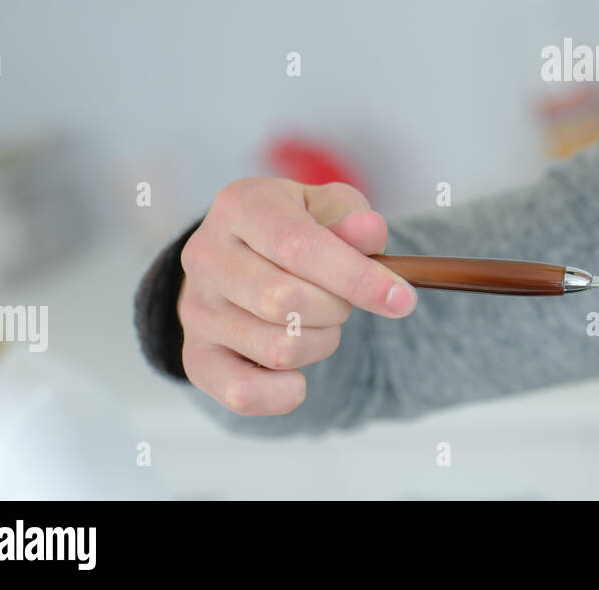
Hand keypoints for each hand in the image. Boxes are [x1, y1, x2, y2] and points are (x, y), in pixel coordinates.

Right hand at [176, 178, 415, 415]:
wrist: (245, 256)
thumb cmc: (296, 227)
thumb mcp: (328, 207)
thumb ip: (351, 217)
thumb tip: (367, 232)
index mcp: (241, 205)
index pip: (299, 246)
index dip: (356, 277)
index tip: (403, 299)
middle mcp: (206, 255)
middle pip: (285, 301)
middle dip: (337, 307)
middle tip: (341, 299)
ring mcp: (195, 309)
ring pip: (278, 348)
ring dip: (322, 342)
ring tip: (317, 320)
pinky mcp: (196, 357)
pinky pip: (243, 393)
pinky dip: (286, 392)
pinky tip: (297, 372)